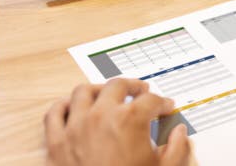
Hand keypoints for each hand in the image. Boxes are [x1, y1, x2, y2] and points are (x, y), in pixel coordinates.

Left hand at [44, 79, 191, 165]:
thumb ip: (176, 149)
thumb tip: (180, 134)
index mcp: (129, 121)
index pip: (151, 100)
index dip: (162, 102)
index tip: (165, 107)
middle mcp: (100, 116)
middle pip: (117, 86)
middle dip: (133, 86)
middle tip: (141, 91)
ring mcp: (75, 127)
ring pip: (83, 92)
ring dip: (98, 89)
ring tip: (106, 92)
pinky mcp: (56, 142)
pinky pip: (55, 113)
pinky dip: (63, 106)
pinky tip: (72, 107)